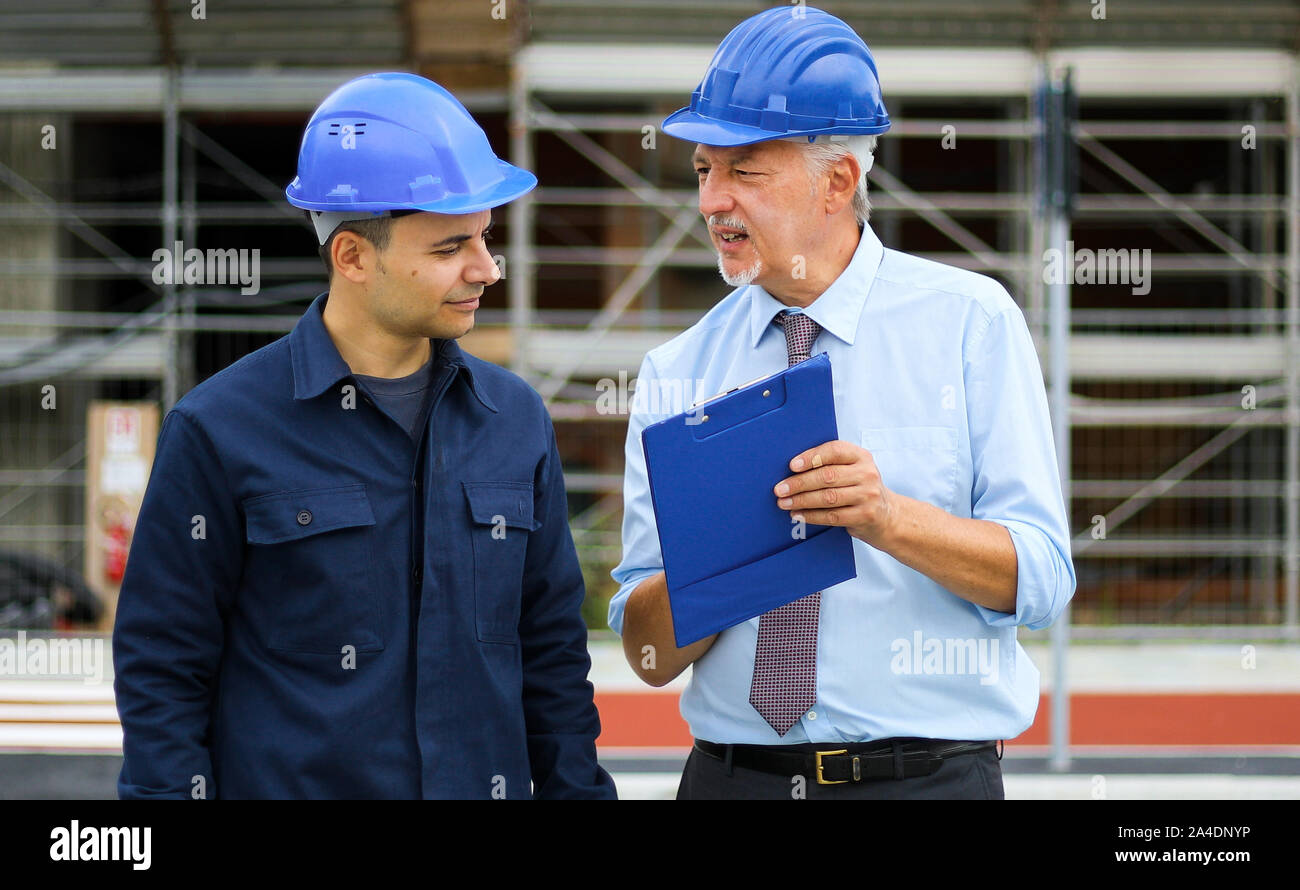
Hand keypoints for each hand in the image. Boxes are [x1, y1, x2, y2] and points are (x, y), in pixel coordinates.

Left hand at [773, 439, 895, 546]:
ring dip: (801, 500)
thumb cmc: (861, 489)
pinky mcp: (865, 515)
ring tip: (784, 502)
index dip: (811, 457)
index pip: (834, 451)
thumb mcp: (853, 470)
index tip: (792, 465)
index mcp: (861, 456)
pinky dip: (811, 515)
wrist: (888, 516)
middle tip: (780, 489)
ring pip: (828, 497)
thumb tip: (792, 468)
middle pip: (827, 476)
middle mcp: (867, 474)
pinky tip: (798, 514)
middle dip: (799, 483)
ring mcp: (868, 495)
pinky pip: (832, 516)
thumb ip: (831, 464)